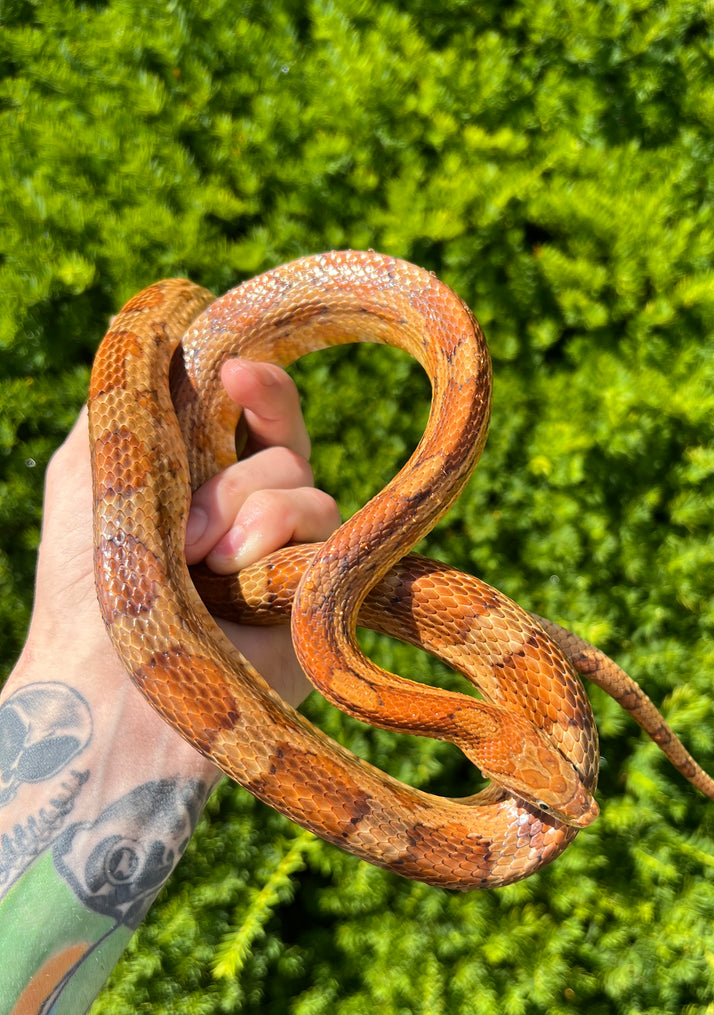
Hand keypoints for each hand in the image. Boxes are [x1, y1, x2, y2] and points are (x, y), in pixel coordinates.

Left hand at [27, 359, 339, 708]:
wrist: (117, 677)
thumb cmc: (89, 576)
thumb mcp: (88, 465)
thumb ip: (131, 398)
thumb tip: (182, 337)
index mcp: (197, 472)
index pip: (247, 405)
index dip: (253, 382)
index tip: (234, 373)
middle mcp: (247, 503)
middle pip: (283, 434)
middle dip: (234, 469)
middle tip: (190, 521)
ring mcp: (284, 545)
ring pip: (300, 477)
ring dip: (246, 511)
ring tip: (203, 565)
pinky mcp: (317, 583)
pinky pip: (324, 522)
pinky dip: (276, 541)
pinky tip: (237, 581)